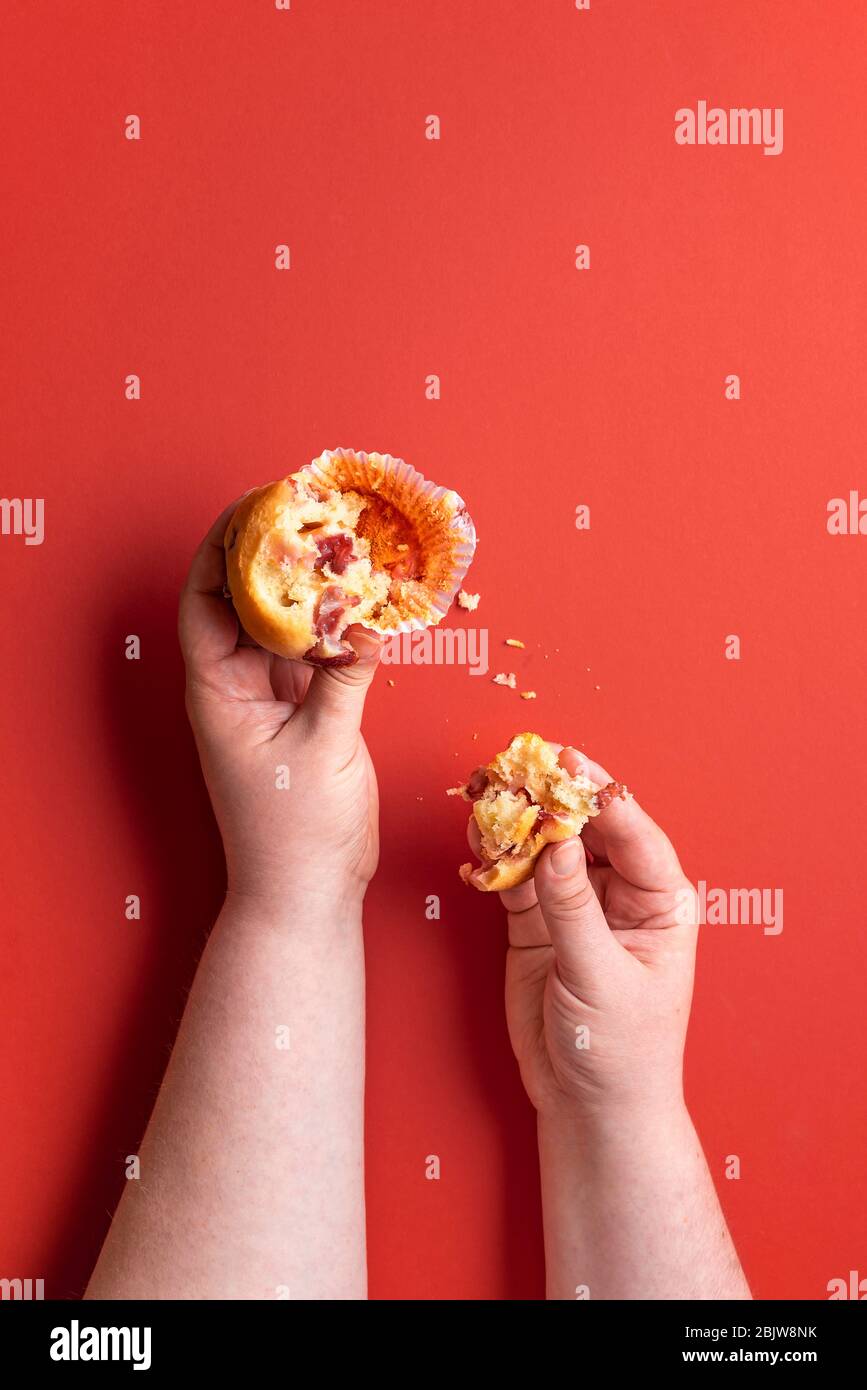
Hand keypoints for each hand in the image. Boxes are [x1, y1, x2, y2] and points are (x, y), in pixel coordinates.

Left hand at [179, 500, 381, 912]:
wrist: (307, 892)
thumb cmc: (295, 833)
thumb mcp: (324, 747)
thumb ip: (347, 678)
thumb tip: (371, 621)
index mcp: (218, 691)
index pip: (205, 600)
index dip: (222, 548)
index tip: (255, 506)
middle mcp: (238, 688)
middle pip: (246, 603)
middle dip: (274, 556)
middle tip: (309, 512)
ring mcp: (271, 700)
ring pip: (286, 628)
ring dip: (312, 591)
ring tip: (343, 547)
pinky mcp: (306, 714)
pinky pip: (319, 657)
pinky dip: (340, 631)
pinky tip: (366, 606)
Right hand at [471, 746, 697, 1121]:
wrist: (590, 1106)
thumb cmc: (623, 1052)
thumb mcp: (601, 979)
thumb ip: (573, 911)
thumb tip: (552, 845)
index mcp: (660, 902)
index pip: (633, 833)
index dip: (602, 795)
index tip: (569, 764)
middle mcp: (620, 895)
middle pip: (585, 829)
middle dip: (553, 798)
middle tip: (519, 766)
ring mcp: (575, 907)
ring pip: (546, 847)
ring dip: (518, 822)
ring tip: (488, 795)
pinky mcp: (536, 925)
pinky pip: (515, 878)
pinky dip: (494, 860)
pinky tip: (476, 842)